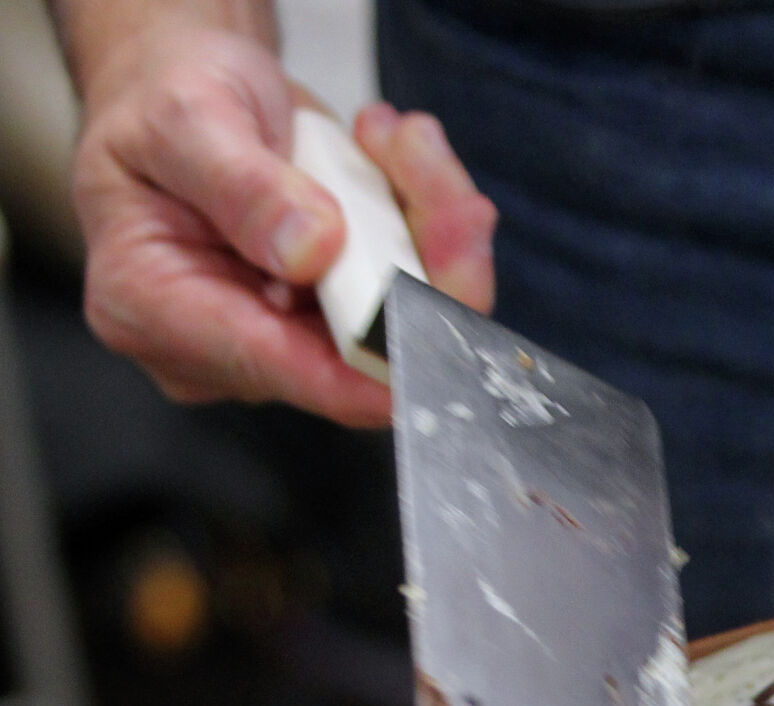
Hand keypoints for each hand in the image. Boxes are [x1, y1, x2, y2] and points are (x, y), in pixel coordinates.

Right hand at [69, 24, 494, 426]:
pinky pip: (413, 294)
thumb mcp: (185, 115)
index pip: (286, 368)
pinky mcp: (332, 320)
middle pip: (367, 352)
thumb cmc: (162, 102)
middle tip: (419, 148)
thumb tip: (312, 251)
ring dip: (433, 226)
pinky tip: (398, 157)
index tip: (441, 302)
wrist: (184, 91)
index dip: (377, 356)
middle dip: (425, 256)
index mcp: (154, 311)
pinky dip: (427, 226)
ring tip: (401, 137)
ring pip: (408, 321)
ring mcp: (285, 342)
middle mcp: (224, 350)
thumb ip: (242, 186)